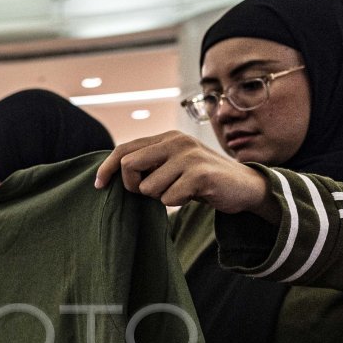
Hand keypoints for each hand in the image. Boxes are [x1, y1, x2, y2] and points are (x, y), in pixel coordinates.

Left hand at [94, 131, 276, 221]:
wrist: (245, 187)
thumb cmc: (202, 180)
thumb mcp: (174, 166)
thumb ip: (150, 164)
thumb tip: (113, 173)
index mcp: (166, 138)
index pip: (123, 149)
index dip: (106, 168)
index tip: (98, 185)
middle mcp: (176, 142)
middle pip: (128, 166)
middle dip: (133, 187)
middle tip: (152, 192)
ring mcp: (188, 156)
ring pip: (148, 188)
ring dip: (161, 198)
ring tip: (181, 191)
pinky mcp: (199, 174)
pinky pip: (168, 199)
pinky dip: (177, 204)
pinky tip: (194, 195)